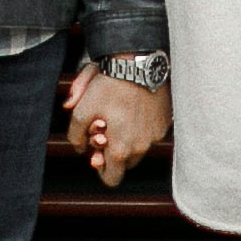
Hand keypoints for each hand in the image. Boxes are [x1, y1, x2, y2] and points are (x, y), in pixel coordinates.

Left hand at [64, 66, 169, 183]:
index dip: (101, 169)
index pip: (112, 178)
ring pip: (139, 146)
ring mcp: (156, 134)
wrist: (137, 61)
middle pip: (126, 163)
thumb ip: (76, 134)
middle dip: (115, 152)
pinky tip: (133, 105)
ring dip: (128, 137)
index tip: (97, 154)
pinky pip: (151, 132)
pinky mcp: (165, 120)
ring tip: (119, 114)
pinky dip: (141, 125)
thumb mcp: (82, 109)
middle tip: (105, 131)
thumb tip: (79, 147)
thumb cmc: (110, 86)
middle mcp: (142, 146)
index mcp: (121, 150)